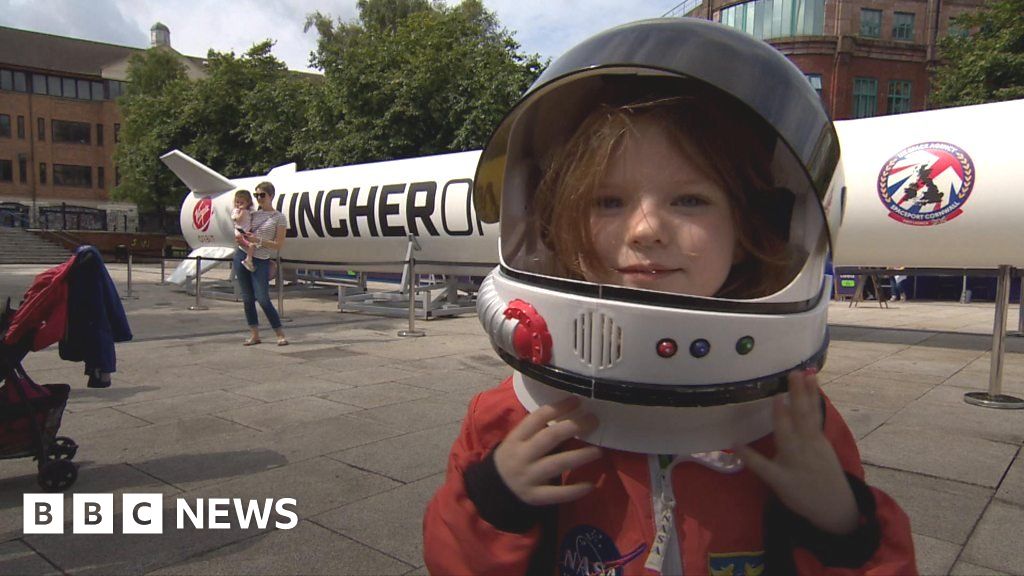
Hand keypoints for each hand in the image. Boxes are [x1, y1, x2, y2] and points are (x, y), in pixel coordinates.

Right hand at [494, 396, 602, 505]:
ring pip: (558, 463)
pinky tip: (591, 485)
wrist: (493, 491)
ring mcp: (528, 477)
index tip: (577, 400)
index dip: (558, 407)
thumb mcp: (516, 442)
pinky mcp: (535, 497)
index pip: (537, 418)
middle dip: (573, 426)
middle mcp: (522, 456)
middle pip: (550, 437)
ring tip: (599, 451)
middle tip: (593, 420)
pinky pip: (558, 494)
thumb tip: (570, 415)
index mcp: (516, 439)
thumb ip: (536, 432)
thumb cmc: (512, 459)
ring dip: (581, 455)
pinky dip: (576, 490)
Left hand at [734, 370, 858, 534]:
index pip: (814, 412)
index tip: (808, 373)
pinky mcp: (781, 480)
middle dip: (799, 395)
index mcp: (816, 439)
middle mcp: (807, 447)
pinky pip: (763, 466)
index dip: (811, 393)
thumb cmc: (823, 474)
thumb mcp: (821, 448)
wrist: (834, 509)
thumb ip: (810, 428)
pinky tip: (737, 444)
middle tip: (795, 373)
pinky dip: (750, 456)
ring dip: (782, 416)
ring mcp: (795, 462)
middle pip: (804, 417)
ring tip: (776, 398)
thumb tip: (798, 402)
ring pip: (788, 435)